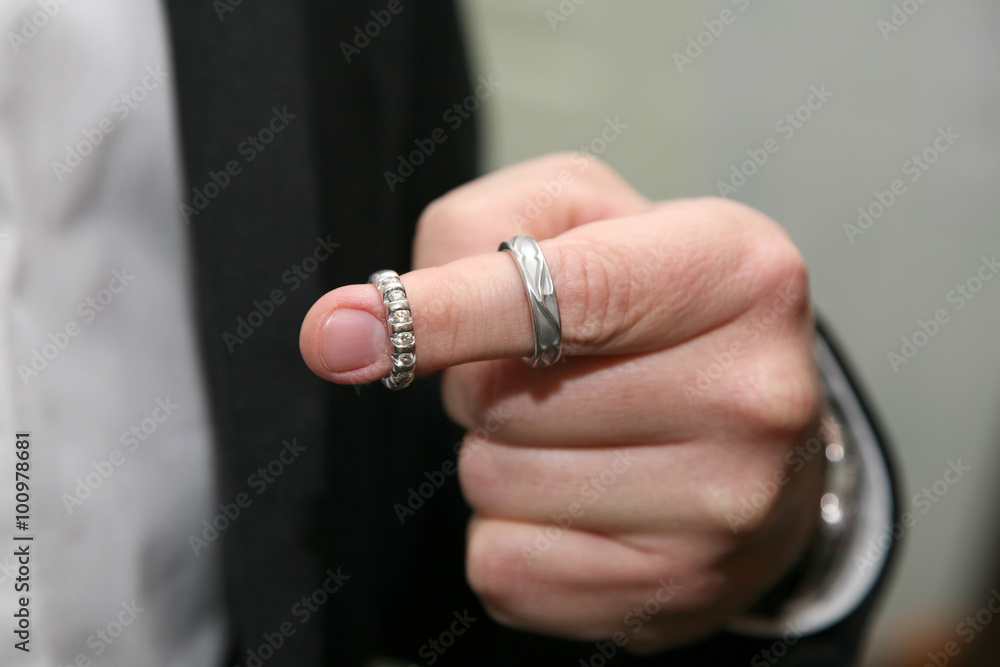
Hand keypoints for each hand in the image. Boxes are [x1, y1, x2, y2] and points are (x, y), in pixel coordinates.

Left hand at [299, 154, 829, 651]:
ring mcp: (721, 511)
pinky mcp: (673, 595)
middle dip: (487, 378)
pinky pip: (502, 563)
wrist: (767, 442)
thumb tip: (349, 332)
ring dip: (501, 452)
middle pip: (499, 398)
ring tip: (580, 432)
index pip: (567, 296)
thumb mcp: (585, 215)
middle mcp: (752, 396)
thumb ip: (473, 233)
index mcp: (738, 275)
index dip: (446, 313)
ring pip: (492, 483)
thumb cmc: (657, 306)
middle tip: (555, 369)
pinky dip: (511, 528)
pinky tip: (581, 499)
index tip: (339, 335)